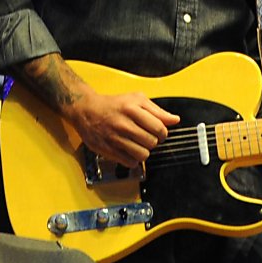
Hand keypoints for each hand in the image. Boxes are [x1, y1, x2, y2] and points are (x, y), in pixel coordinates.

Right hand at [64, 89, 178, 167]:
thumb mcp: (136, 100)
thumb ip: (157, 110)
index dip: (162, 132)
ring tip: (137, 144)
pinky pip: (130, 162)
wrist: (86, 110)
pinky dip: (133, 159)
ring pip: (143, 155)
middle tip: (146, 137)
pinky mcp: (108, 150)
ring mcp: (115, 138)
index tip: (158, 132)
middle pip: (152, 142)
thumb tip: (175, 120)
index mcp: (132, 109)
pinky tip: (128, 150)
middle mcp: (123, 123)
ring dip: (143, 151)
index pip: (160, 128)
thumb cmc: (113, 105)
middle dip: (152, 141)